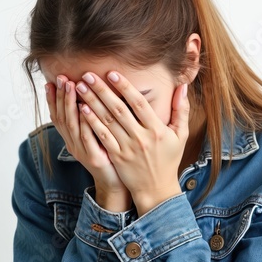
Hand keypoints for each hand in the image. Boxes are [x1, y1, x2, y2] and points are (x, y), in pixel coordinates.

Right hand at [45, 76, 130, 210]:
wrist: (116, 184)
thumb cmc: (109, 156)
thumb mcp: (96, 135)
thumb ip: (91, 118)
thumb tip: (89, 96)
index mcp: (71, 139)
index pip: (57, 116)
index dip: (52, 99)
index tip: (50, 81)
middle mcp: (72, 144)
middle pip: (62, 117)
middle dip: (61, 96)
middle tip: (61, 78)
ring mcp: (82, 151)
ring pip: (72, 125)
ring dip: (70, 104)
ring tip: (71, 86)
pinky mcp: (94, 158)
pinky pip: (87, 137)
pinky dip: (85, 122)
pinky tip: (85, 108)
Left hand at [73, 71, 188, 215]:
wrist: (156, 189)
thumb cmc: (168, 159)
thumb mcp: (180, 135)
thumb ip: (181, 110)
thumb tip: (182, 86)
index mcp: (157, 129)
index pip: (139, 104)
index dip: (125, 87)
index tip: (112, 73)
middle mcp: (141, 137)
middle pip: (119, 110)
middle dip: (102, 91)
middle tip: (88, 75)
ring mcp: (127, 148)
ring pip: (107, 122)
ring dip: (92, 103)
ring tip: (80, 88)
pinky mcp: (116, 157)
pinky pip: (102, 137)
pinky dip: (92, 123)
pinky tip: (82, 110)